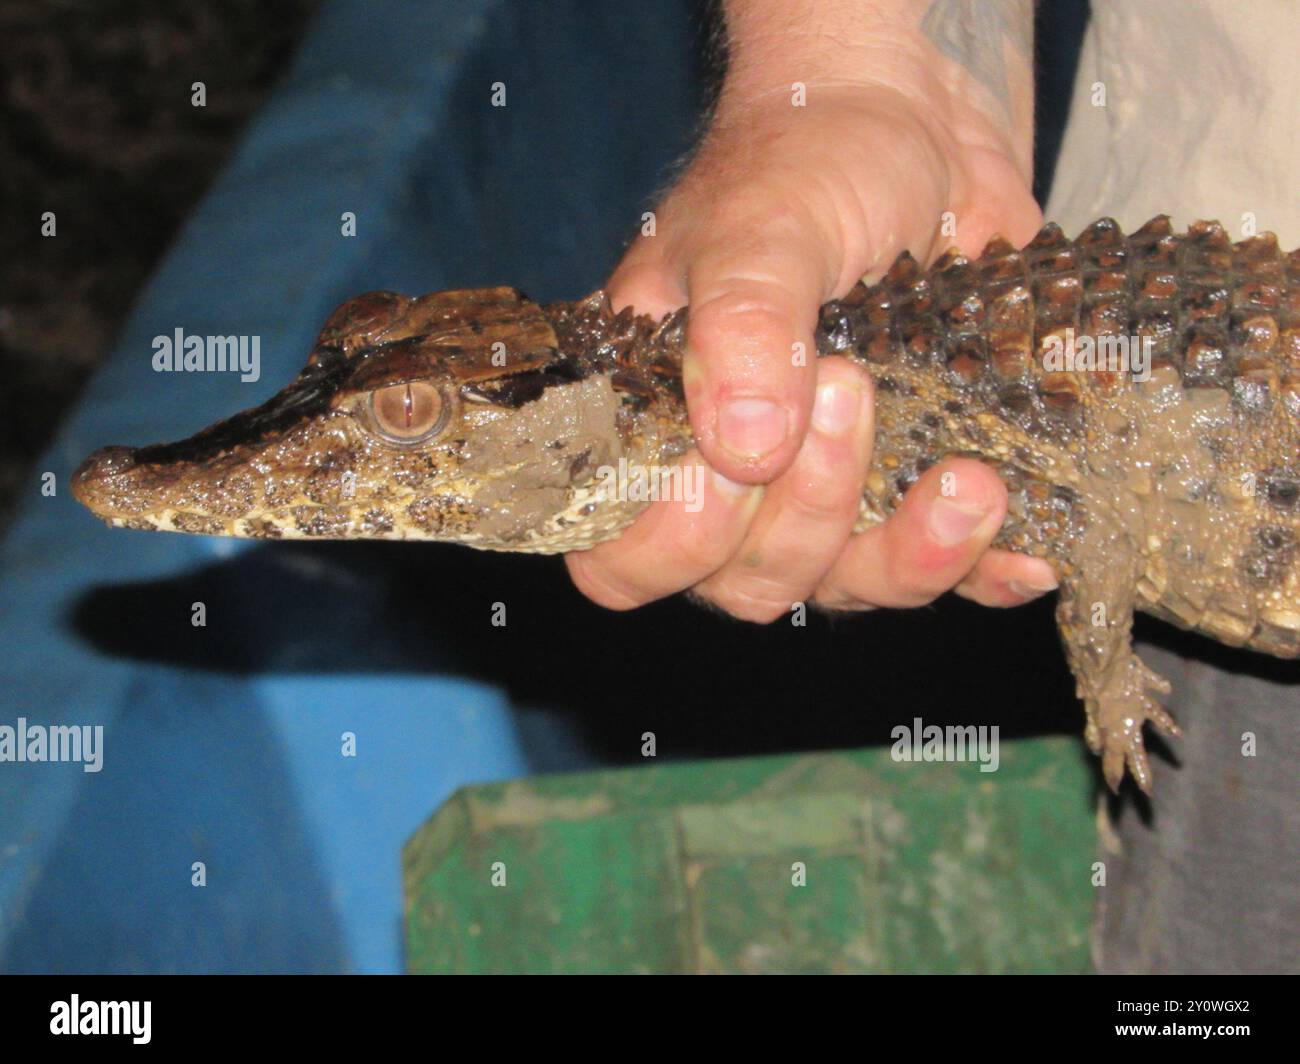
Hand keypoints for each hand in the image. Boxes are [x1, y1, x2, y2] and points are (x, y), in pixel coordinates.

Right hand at [567, 6, 1058, 617]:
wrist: (912, 124)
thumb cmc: (807, 159)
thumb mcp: (762, 227)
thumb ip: (741, 327)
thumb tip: (746, 450)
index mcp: (657, 424)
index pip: (626, 553)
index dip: (676, 544)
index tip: (739, 462)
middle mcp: (736, 476)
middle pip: (749, 582)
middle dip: (806, 515)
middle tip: (849, 388)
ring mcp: (831, 486)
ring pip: (847, 585)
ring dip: (907, 554)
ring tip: (968, 477)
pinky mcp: (915, 481)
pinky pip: (947, 567)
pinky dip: (986, 569)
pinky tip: (1027, 552)